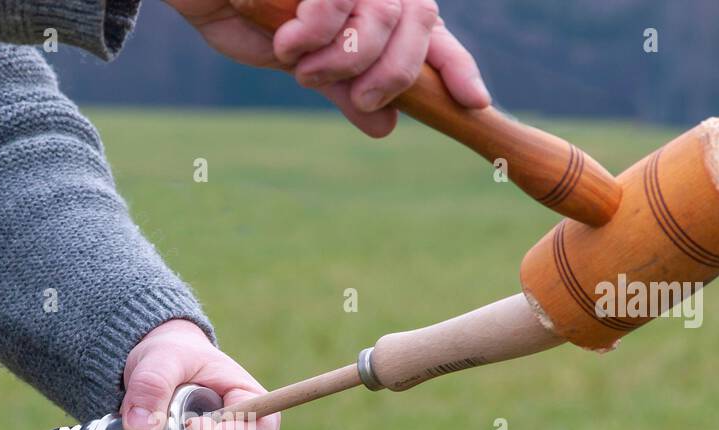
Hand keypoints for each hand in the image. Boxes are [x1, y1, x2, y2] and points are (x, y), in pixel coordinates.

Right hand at [164, 0, 490, 136]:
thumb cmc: (245, 14)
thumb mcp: (304, 64)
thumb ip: (347, 92)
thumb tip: (387, 128)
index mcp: (374, 8)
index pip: (432, 33)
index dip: (457, 65)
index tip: (473, 101)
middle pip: (418, 25)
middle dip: (392, 74)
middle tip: (360, 97)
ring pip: (380, 18)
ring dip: (341, 59)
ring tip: (301, 66)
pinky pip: (335, 4)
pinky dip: (314, 32)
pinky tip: (287, 39)